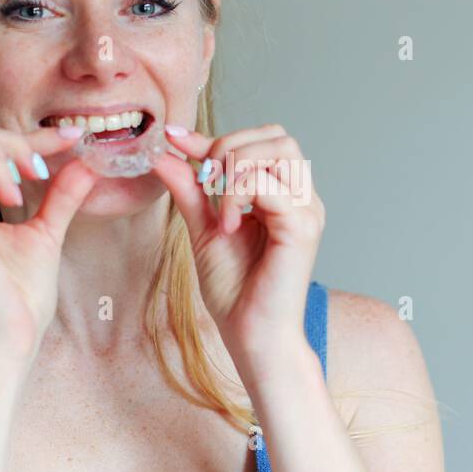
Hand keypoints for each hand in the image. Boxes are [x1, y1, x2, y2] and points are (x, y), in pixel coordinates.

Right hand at [0, 124, 99, 375]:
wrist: (6, 348)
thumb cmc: (18, 303)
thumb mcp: (45, 236)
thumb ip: (60, 198)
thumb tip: (85, 164)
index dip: (21, 136)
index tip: (67, 138)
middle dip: (5, 137)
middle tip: (44, 162)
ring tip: (29, 178)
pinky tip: (18, 198)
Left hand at [151, 123, 325, 372]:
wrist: (251, 336)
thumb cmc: (235, 291)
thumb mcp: (203, 229)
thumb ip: (190, 190)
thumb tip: (166, 154)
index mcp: (282, 194)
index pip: (259, 141)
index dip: (214, 136)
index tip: (173, 139)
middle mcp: (301, 197)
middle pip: (277, 136)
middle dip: (230, 145)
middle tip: (204, 179)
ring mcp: (306, 210)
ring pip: (279, 149)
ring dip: (237, 166)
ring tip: (217, 202)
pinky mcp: (303, 227)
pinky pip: (270, 184)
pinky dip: (238, 194)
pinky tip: (227, 224)